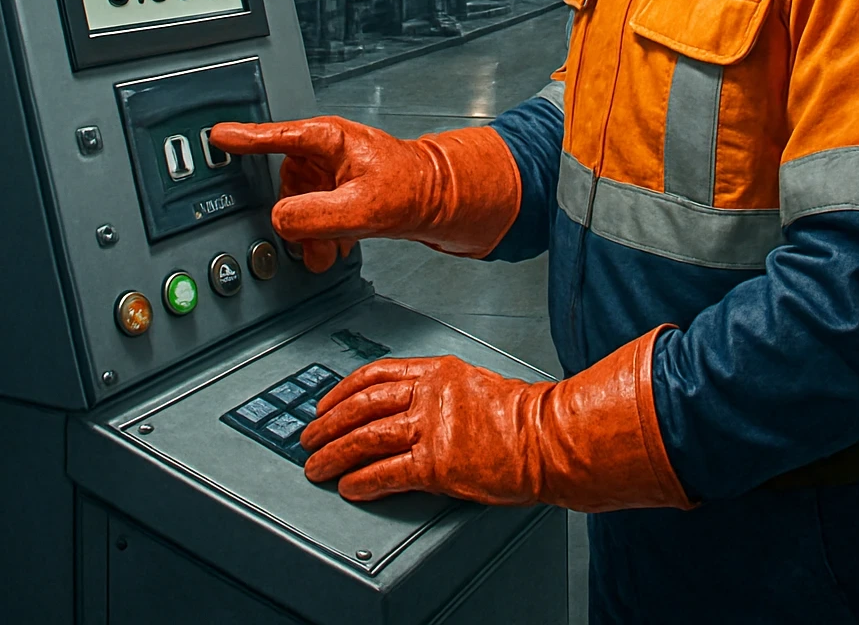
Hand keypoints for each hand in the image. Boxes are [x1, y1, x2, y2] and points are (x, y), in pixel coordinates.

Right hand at [208, 117, 520, 271]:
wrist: (440, 200)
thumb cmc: (412, 189)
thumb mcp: (363, 207)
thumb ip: (316, 214)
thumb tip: (280, 219)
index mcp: (327, 138)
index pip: (276, 136)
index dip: (244, 138)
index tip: (215, 136)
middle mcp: (321, 152)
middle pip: (281, 184)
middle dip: (295, 217)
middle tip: (314, 236)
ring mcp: (325, 173)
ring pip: (294, 207)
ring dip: (310, 232)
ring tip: (337, 243)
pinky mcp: (331, 192)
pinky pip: (309, 217)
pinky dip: (321, 236)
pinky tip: (342, 243)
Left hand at [302, 354, 542, 503]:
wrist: (550, 438)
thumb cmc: (521, 417)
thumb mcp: (473, 384)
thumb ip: (439, 392)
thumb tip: (408, 409)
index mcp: (438, 371)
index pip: (375, 374)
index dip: (342, 390)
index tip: (325, 404)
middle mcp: (429, 394)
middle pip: (361, 405)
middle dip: (328, 424)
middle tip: (309, 439)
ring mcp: (432, 428)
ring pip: (365, 437)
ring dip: (334, 454)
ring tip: (317, 467)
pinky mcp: (437, 464)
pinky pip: (386, 473)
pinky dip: (362, 481)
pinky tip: (350, 487)